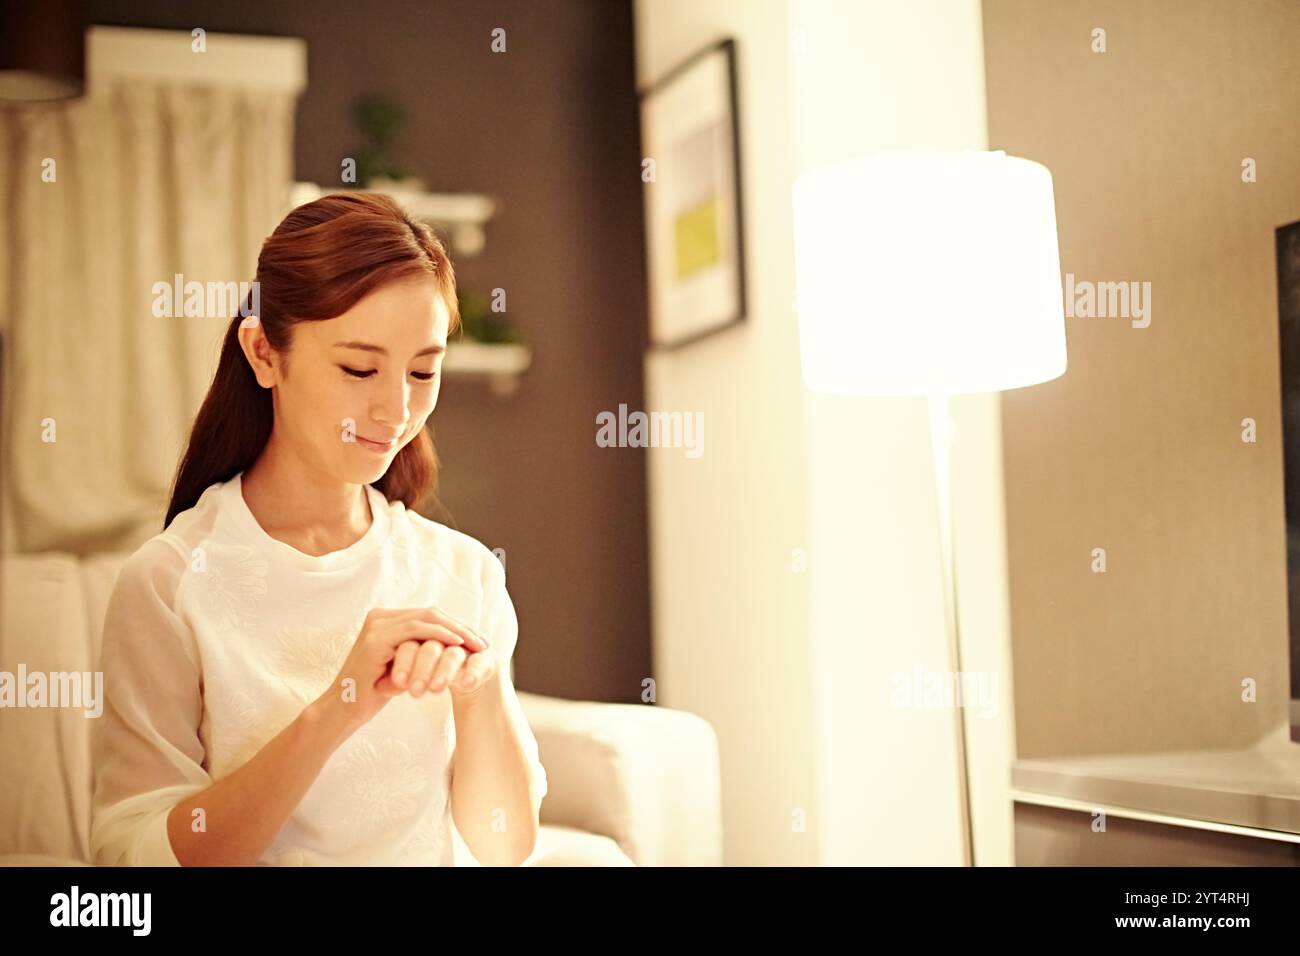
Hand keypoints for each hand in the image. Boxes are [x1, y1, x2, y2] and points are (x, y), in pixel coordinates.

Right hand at [320, 607, 488, 731]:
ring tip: (477, 645)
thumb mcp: (403, 666)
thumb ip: (420, 651)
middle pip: (431, 613)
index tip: (478, 641)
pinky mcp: (376, 638)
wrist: (342, 710)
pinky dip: (440, 635)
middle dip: (461, 626)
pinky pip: (416, 630)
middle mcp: (379, 617)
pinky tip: (458, 645)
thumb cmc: (372, 692)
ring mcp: (376, 625)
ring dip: (457, 630)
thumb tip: (453, 647)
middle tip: (484, 642)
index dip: (456, 626)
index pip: (428, 616)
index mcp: (385, 620)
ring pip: (427, 617)